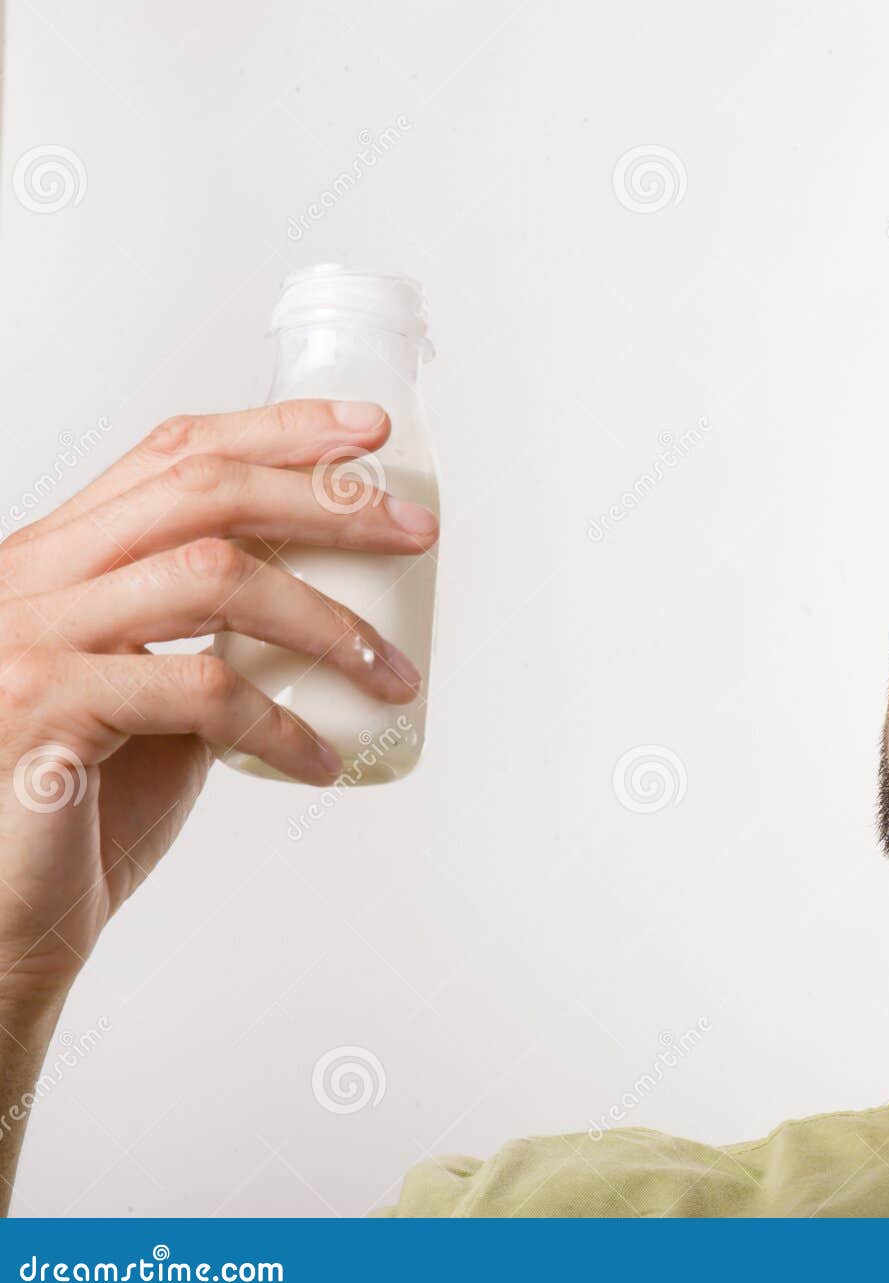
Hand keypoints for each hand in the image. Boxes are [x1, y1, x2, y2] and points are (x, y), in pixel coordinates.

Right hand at [0, 399, 437, 1006]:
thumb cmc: (75, 813)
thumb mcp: (148, 698)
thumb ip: (207, 642)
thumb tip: (322, 615)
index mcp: (57, 557)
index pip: (172, 454)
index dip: (278, 430)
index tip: (369, 432)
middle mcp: (32, 578)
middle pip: (202, 491)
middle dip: (326, 502)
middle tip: (415, 534)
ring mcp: (29, 638)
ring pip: (213, 576)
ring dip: (329, 624)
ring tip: (394, 674)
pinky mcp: (45, 711)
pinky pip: (201, 690)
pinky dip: (283, 725)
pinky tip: (322, 760)